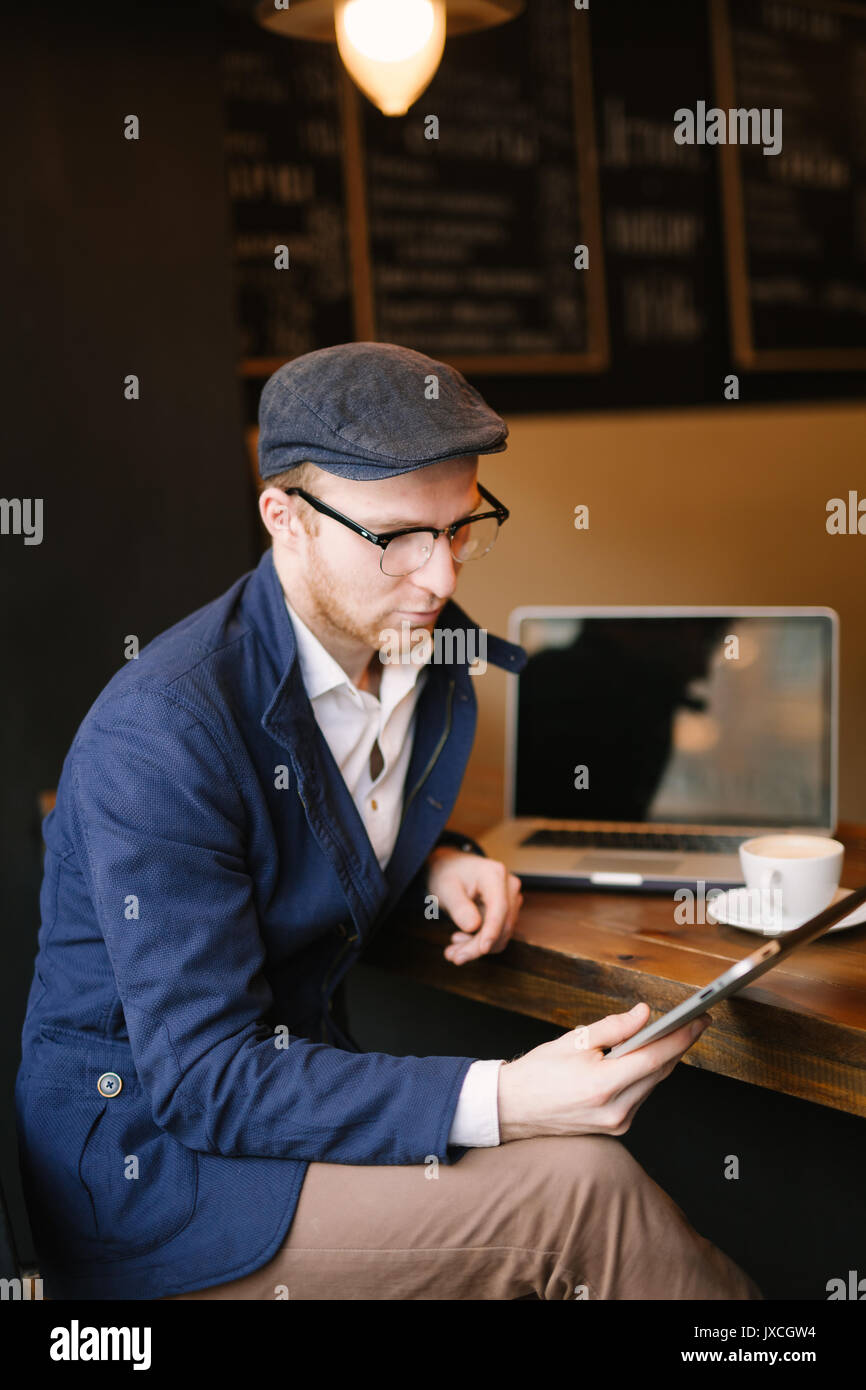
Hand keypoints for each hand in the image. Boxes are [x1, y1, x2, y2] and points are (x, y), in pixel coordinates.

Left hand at [425, 848, 522, 964]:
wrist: (451, 867)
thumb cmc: (447, 874)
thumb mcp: (445, 888)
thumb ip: (458, 907)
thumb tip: (473, 927)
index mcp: (494, 875)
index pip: (499, 908)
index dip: (492, 931)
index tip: (482, 949)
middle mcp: (509, 886)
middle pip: (502, 925)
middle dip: (478, 945)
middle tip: (453, 956)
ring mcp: (511, 899)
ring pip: (501, 934)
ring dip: (477, 947)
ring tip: (452, 952)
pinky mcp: (508, 911)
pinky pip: (498, 933)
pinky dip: (480, 942)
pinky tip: (461, 942)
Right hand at [497, 1002, 711, 1142]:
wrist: (513, 1109)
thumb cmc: (539, 1073)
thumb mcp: (574, 1040)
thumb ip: (613, 1027)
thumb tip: (645, 1014)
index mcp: (603, 1084)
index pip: (655, 1057)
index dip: (681, 1037)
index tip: (700, 1020)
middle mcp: (616, 1109)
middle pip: (659, 1072)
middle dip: (679, 1046)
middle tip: (695, 1022)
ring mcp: (617, 1122)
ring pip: (652, 1084)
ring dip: (663, 1060)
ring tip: (674, 1036)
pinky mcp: (616, 1128)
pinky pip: (641, 1096)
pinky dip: (647, 1075)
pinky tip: (646, 1058)